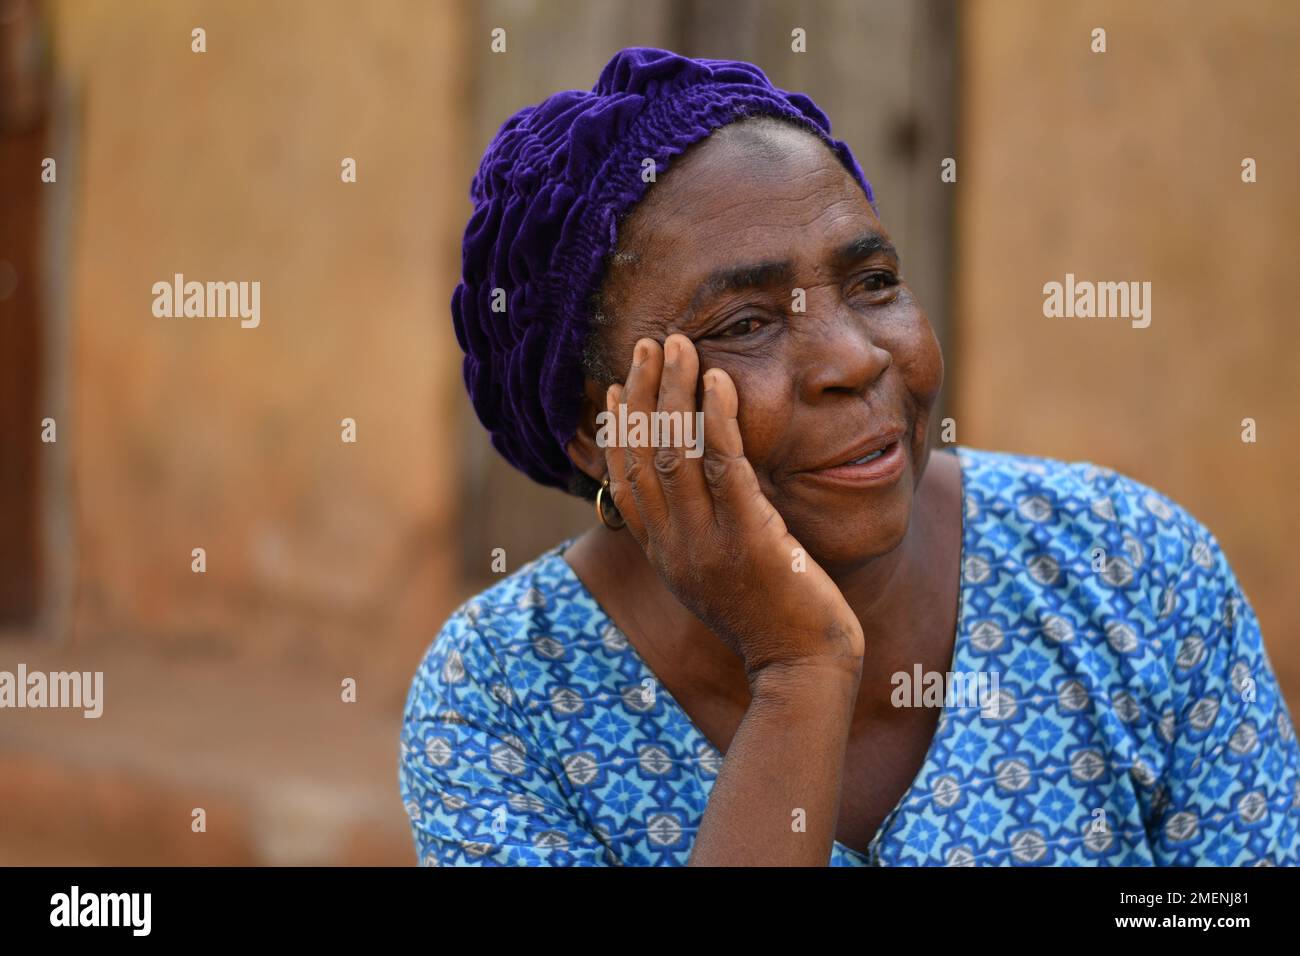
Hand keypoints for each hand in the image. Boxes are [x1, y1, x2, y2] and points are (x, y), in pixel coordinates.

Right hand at [603, 334, 864, 687]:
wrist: (803, 668)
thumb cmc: (771, 617)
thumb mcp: (718, 574)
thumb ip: (699, 532)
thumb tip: (697, 486)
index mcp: (664, 555)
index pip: (624, 482)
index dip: (617, 429)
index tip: (616, 386)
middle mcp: (675, 547)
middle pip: (643, 456)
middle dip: (642, 393)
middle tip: (649, 344)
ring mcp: (707, 544)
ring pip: (676, 452)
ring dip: (675, 391)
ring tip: (679, 345)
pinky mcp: (749, 539)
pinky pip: (726, 466)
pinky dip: (719, 418)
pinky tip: (720, 381)